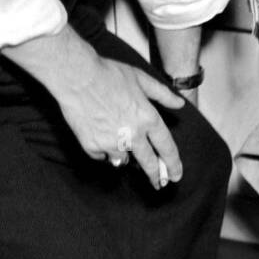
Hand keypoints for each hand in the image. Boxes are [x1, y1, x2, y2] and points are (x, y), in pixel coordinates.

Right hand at [54, 54, 184, 189]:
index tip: (176, 175)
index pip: (166, 147)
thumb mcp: (142, 79)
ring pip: (122, 160)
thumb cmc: (110, 74)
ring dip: (124, 156)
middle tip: (160, 184)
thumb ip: (163, 94)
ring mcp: (111, 143)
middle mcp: (132, 135)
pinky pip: (101, 155)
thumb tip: (180, 104)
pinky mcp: (91, 146)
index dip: (173, 163)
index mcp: (147, 118)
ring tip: (121, 146)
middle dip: (156, 176)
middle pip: (148, 162)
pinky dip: (103, 150)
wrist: (78, 77)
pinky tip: (100, 137)